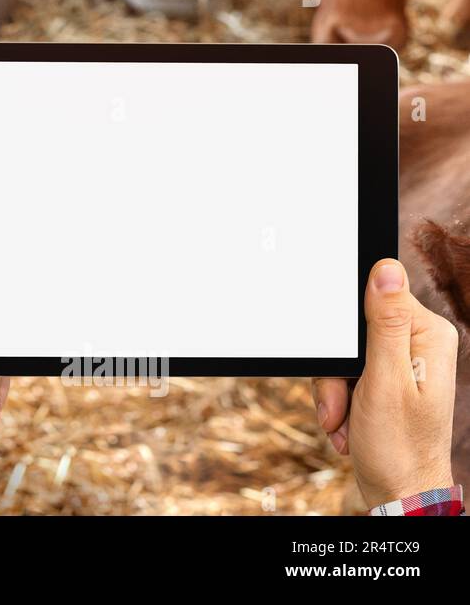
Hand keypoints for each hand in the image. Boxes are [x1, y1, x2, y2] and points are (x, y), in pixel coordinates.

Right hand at [312, 259, 459, 507]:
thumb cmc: (397, 446)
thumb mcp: (384, 381)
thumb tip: (386, 269)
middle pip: (352, 331)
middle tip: (339, 406)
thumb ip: (385, 324)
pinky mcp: (383, 378)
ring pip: (342, 356)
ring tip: (344, 423)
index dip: (345, 331)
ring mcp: (400, 361)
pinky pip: (342, 374)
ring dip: (333, 392)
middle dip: (335, 373)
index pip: (372, 300)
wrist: (397, 491)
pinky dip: (336, 401)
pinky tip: (347, 425)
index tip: (341, 367)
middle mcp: (417, 343)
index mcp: (427, 335)